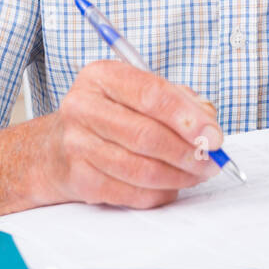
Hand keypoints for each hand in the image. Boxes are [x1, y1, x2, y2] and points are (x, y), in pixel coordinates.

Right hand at [35, 63, 224, 208]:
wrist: (55, 149)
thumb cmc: (110, 115)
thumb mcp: (139, 93)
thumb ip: (179, 101)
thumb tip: (209, 125)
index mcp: (102, 76)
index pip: (152, 94)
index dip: (188, 118)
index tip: (214, 135)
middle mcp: (83, 107)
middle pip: (146, 135)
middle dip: (188, 152)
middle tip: (212, 160)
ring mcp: (77, 145)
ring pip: (140, 168)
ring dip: (178, 176)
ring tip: (198, 174)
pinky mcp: (79, 179)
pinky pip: (130, 193)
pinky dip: (160, 193)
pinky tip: (173, 186)